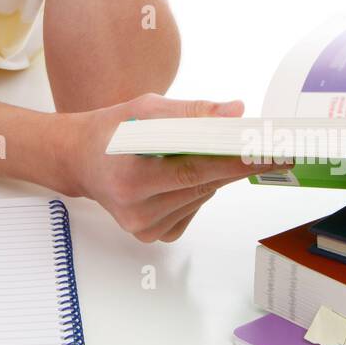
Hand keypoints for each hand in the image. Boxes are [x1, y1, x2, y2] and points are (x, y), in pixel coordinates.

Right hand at [53, 90, 247, 241]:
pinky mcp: (152, 235)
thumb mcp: (144, 109)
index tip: (266, 152)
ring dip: (212, 174)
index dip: (234, 160)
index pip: (195, 170)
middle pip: (203, 185)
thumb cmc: (109, 131)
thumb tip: (234, 112)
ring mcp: (144, 227)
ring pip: (201, 197)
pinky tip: (180, 174)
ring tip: (205, 150)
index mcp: (130, 178)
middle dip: (234, 163)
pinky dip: (196, 189)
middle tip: (266, 148)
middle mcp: (137, 209)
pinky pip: (192, 209)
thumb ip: (191, 112)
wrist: (78, 160)